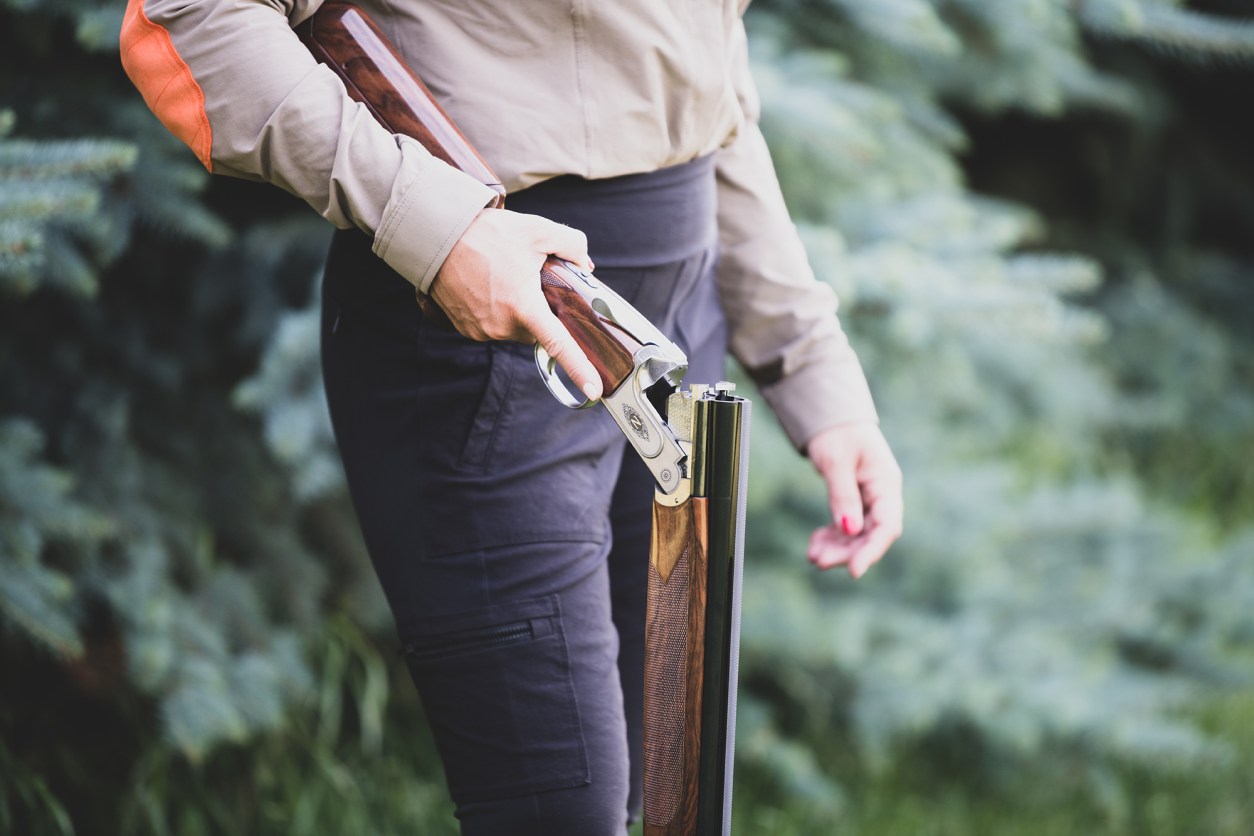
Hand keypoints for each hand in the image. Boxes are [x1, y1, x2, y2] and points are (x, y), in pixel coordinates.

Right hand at [431, 208, 602, 399]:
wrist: (437, 238)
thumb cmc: (486, 234)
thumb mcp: (539, 229)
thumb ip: (572, 245)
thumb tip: (584, 266)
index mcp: (524, 306)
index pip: (558, 344)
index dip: (579, 368)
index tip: (594, 389)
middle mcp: (502, 325)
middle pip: (538, 329)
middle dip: (541, 310)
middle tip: (532, 280)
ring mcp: (482, 331)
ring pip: (516, 327)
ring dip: (518, 309)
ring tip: (504, 277)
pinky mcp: (467, 329)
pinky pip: (495, 326)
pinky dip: (498, 311)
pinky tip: (489, 286)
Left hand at [805, 422, 902, 577]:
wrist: (830, 418)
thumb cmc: (837, 433)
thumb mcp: (836, 462)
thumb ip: (843, 495)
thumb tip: (850, 530)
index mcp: (886, 483)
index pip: (887, 525)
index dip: (872, 550)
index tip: (854, 570)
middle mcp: (882, 495)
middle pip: (871, 534)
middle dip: (847, 552)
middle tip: (818, 561)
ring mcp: (869, 500)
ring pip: (857, 535)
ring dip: (837, 548)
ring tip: (813, 556)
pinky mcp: (855, 502)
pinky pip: (846, 527)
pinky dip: (832, 537)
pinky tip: (815, 545)